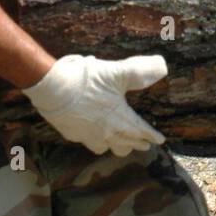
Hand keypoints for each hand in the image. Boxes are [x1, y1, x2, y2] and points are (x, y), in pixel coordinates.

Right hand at [24, 54, 167, 156]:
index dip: (151, 135)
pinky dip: (97, 143)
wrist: (53, 88)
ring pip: (107, 148)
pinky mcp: (73, 134)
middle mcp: (106, 131)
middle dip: (137, 144)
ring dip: (117, 147)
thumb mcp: (117, 72)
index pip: (140, 130)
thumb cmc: (87, 80)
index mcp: (119, 118)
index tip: (160, 141)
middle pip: (125, 143)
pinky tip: (95, 138)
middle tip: (145, 146)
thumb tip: (162, 67)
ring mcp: (88, 135)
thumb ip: (140, 72)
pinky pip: (89, 144)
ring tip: (122, 145)